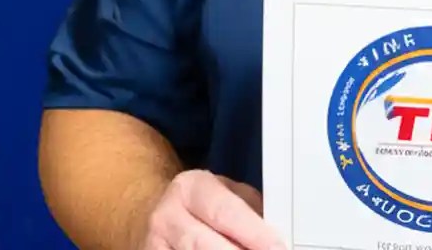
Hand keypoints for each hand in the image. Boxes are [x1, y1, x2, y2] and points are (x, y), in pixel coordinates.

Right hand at [137, 169, 284, 249]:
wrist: (163, 218)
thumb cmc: (205, 208)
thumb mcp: (228, 196)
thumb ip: (251, 211)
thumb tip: (278, 230)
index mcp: (190, 188)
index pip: (225, 212)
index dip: (253, 233)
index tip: (277, 247)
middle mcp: (167, 216)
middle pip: (203, 244)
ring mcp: (154, 244)